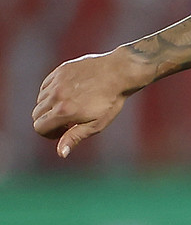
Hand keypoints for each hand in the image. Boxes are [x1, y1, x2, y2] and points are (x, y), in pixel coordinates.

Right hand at [31, 50, 152, 158]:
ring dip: (50, 106)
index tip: (63, 131)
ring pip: (40, 100)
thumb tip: (61, 153)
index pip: (39, 127)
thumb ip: (74, 137)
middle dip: (48, 121)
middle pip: (37, 115)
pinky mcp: (59, 71)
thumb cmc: (110, 102)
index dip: (49, 134)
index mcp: (64, 111)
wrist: (119, 73)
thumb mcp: (96, 124)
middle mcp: (56, 96)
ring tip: (71, 106)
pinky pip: (46, 86)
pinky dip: (52, 93)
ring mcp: (56, 82)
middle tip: (68, 120)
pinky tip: (70, 94)